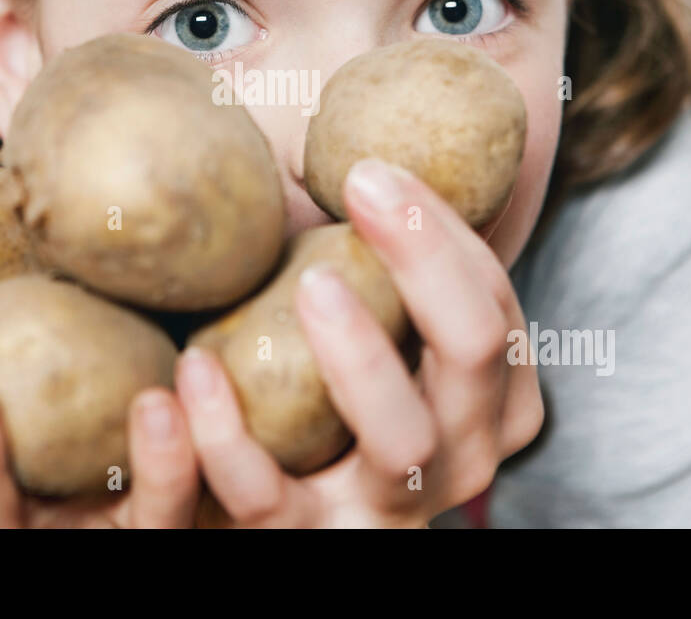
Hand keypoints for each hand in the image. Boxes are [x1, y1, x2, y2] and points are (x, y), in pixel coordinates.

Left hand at [174, 157, 543, 527]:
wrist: (280, 518)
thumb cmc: (323, 400)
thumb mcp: (372, 333)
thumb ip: (378, 266)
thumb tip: (351, 147)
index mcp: (489, 401)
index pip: (496, 303)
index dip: (443, 230)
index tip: (371, 169)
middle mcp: (459, 456)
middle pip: (476, 350)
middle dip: (427, 258)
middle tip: (364, 186)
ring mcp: (388, 511)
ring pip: (402, 437)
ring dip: (360, 354)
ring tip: (310, 282)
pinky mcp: (305, 544)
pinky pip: (271, 500)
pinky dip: (231, 437)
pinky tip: (194, 370)